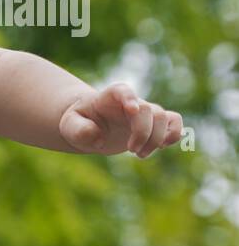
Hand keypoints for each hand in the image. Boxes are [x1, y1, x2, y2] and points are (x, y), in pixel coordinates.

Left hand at [59, 83, 183, 156]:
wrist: (87, 126)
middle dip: (143, 133)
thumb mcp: (70, 127)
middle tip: (131, 151)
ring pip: (164, 117)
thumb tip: (98, 136)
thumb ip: (80, 129)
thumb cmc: (78, 123)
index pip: (123, 91)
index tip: (132, 110)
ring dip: (157, 139)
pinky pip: (174, 121)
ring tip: (139, 154)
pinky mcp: (153, 123)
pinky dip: (174, 134)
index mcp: (109, 96)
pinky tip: (163, 146)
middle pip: (148, 110)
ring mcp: (144, 111)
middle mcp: (131, 101)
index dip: (130, 98)